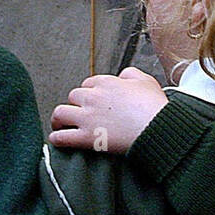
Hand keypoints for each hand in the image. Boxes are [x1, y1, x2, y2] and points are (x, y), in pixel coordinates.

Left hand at [48, 67, 167, 154]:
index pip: (88, 84)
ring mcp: (87, 117)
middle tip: (80, 113)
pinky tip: (58, 140)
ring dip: (59, 119)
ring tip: (61, 124)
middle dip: (76, 104)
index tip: (94, 101)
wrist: (157, 128)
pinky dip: (57, 139)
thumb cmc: (154, 107)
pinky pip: (61, 137)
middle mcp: (93, 97)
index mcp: (106, 83)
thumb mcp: (146, 81)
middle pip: (73, 97)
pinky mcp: (86, 137)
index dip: (90, 93)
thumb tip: (122, 76)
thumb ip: (131, 74)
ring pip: (60, 113)